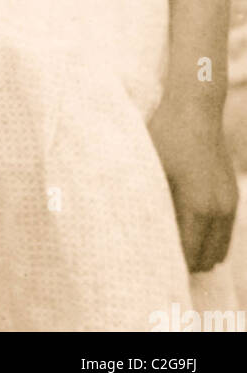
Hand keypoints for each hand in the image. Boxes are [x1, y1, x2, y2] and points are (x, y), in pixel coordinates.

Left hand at [147, 96, 238, 272]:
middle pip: (207, 260)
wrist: (195, 107)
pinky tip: (188, 230)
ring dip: (200, 252)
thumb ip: (150, 203)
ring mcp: (229, 203)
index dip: (171, 265)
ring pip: (219, 249)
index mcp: (197, 207)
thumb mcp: (151, 168)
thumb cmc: (165, 135)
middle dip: (187, 263)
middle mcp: (219, 210)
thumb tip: (140, 232)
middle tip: (160, 258)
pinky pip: (225, 232)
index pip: (189, 256)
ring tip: (174, 246)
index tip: (151, 265)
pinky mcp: (232, 194)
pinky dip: (210, 239)